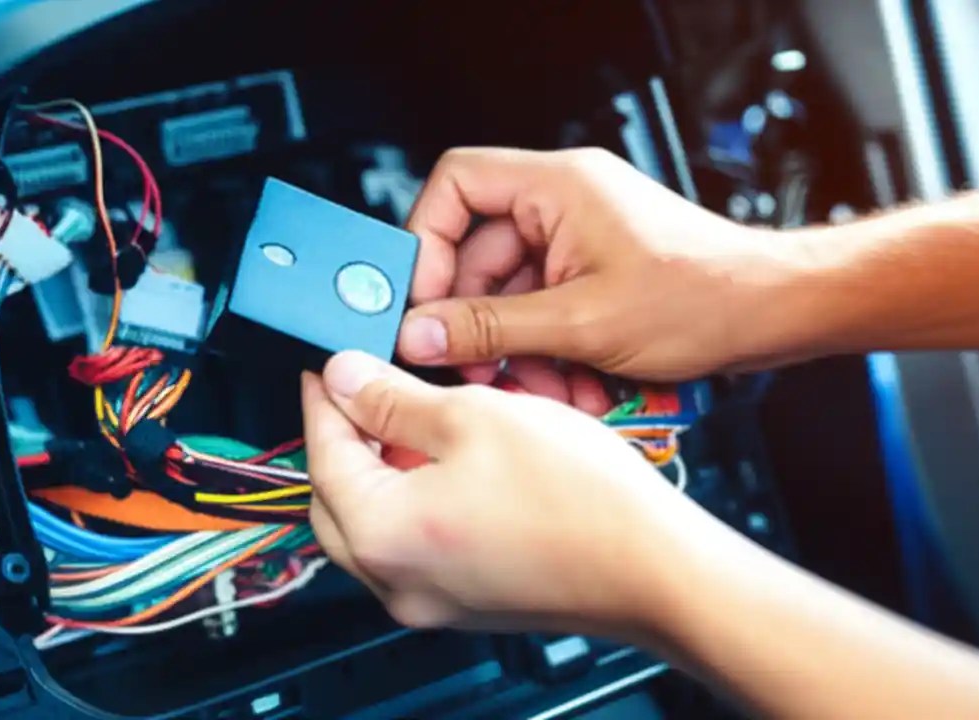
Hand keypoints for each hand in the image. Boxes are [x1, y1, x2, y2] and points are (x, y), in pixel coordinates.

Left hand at [301, 350, 707, 634]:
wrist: (656, 567)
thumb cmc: (579, 498)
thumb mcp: (473, 416)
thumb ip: (393, 398)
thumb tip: (344, 379)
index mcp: (382, 536)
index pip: (322, 453)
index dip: (323, 398)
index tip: (328, 364)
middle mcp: (394, 582)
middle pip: (335, 498)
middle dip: (342, 439)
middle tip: (361, 388)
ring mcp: (429, 601)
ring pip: (371, 525)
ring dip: (376, 471)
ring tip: (407, 419)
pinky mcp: (464, 603)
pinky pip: (412, 546)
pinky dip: (410, 502)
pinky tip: (443, 464)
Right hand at [398, 147, 802, 407]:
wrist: (772, 315)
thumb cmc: (704, 297)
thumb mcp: (579, 323)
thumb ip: (489, 327)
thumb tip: (421, 332)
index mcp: (557, 186)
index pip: (457, 184)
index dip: (428, 241)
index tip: (421, 298)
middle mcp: (563, 203)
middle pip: (477, 252)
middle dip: (475, 319)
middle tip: (470, 367)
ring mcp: (578, 239)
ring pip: (509, 292)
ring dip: (514, 348)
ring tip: (537, 390)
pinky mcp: (593, 273)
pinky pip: (542, 309)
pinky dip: (546, 351)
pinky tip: (568, 388)